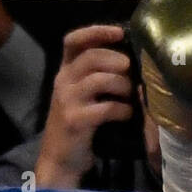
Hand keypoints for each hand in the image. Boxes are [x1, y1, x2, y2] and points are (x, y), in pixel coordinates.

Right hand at [37, 24, 134, 187]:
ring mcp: (67, 101)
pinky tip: (126, 114)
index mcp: (65, 72)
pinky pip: (105, 108)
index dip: (96, 31)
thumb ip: (97, 75)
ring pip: (99, 80)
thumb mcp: (82, 95)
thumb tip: (130, 60)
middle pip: (90, 57)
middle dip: (115, 59)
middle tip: (130, 69)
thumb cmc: (78, 124)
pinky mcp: (75, 121)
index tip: (119, 32)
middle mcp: (62, 82)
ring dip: (121, 85)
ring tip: (130, 95)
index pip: (73, 40)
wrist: (61, 159)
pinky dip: (121, 109)